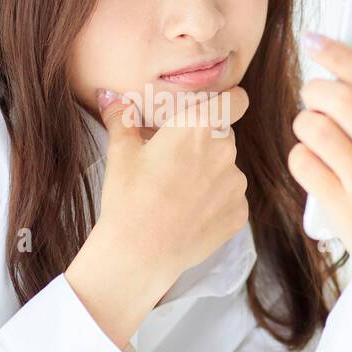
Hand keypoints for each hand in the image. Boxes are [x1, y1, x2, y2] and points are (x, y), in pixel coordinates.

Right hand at [66, 85, 250, 346]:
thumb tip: (111, 97)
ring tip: (178, 193)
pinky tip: (189, 213)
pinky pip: (231, 198)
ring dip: (209, 173)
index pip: (235, 100)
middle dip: (204, 143)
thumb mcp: (120, 152)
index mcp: (197, 126)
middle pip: (223, 135)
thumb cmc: (128, 198)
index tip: (216, 108)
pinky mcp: (239, 213)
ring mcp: (235, 184)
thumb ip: (123, 118)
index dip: (228, 101)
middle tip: (174, 161)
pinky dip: (215, 201)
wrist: (139, 254)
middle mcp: (224, 150)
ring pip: (226, 168)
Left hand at [288, 36, 351, 343]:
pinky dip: (302, 157)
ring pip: (314, 128)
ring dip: (307, 124)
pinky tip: (314, 162)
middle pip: (337, 98)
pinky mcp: (342, 208)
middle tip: (316, 96)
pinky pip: (304, 164)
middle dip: (316, 89)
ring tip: (318, 133)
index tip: (317, 40)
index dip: (340, 53)